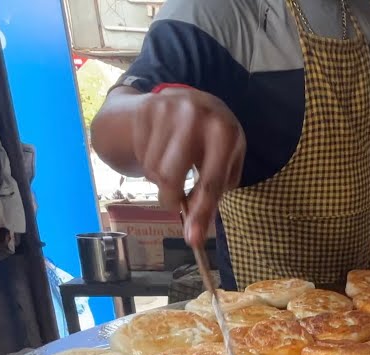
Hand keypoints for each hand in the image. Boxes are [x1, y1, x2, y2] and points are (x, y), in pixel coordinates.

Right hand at [131, 87, 244, 247]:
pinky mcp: (146, 110)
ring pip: (154, 170)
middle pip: (172, 178)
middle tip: (173, 202)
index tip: (193, 238)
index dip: (201, 213)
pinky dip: (150, 164)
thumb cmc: (207, 139)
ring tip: (172, 167)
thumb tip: (196, 230)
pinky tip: (160, 151)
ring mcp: (169, 110)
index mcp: (226, 131)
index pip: (212, 181)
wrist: (177, 100)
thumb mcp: (223, 160)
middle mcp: (197, 116)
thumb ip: (214, 192)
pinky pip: (142, 156)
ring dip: (161, 180)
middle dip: (170, 199)